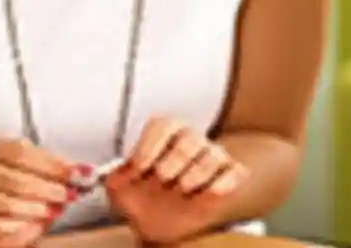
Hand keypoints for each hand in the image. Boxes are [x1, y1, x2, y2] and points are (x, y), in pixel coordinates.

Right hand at [0, 138, 78, 247]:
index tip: (76, 174)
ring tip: (55, 212)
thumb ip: (62, 172)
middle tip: (69, 196)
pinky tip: (37, 227)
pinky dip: (22, 228)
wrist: (14, 217)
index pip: (20, 151)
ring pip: (8, 204)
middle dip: (48, 189)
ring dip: (37, 209)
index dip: (51, 163)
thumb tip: (85, 172)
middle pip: (15, 179)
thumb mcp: (47, 175)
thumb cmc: (32, 190)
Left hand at [105, 117, 248, 243]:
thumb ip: (115, 177)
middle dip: (173, 163)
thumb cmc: (141, 198)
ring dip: (195, 175)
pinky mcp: (229, 175)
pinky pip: (235, 172)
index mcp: (162, 133)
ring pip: (213, 154)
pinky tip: (204, 195)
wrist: (159, 224)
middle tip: (163, 181)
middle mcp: (190, 138)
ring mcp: (212, 155)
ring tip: (182, 189)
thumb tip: (116, 172)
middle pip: (189, 138)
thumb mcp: (119, 189)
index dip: (150, 146)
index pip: (162, 125)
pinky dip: (222, 184)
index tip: (140, 168)